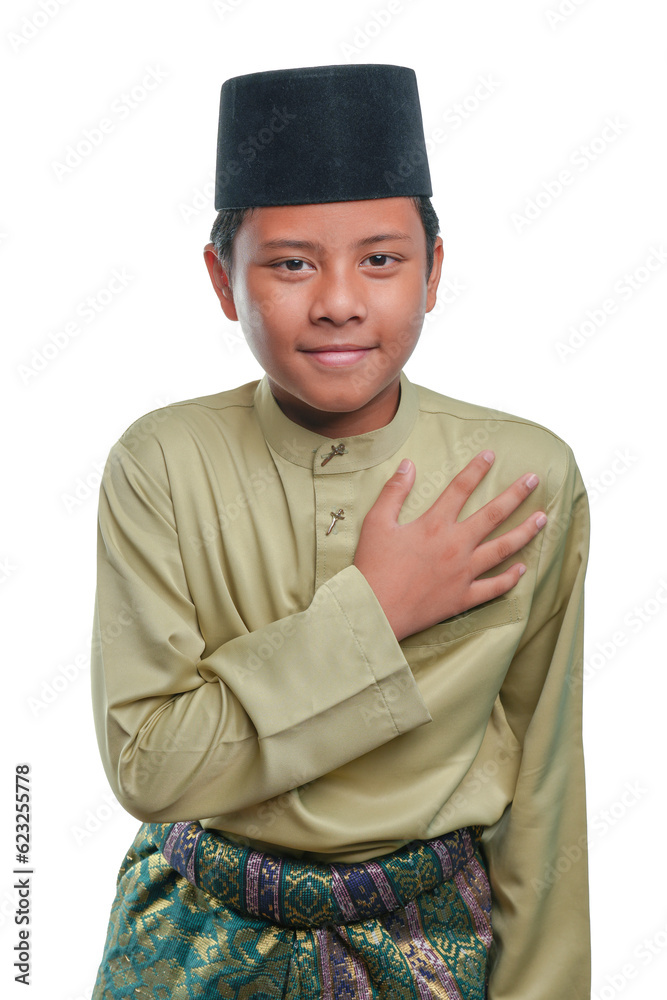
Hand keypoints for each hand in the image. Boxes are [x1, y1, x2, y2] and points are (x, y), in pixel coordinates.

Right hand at [353, 451, 545, 641]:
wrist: (375, 610)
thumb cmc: (372, 566)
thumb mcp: (376, 522)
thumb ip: (394, 491)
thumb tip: (408, 464)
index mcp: (434, 524)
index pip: (460, 488)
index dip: (476, 469)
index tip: (491, 455)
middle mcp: (456, 545)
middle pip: (493, 514)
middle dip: (516, 494)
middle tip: (534, 479)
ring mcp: (463, 573)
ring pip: (504, 549)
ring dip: (525, 531)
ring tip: (543, 518)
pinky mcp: (463, 597)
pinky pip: (494, 587)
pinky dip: (510, 579)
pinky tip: (523, 569)